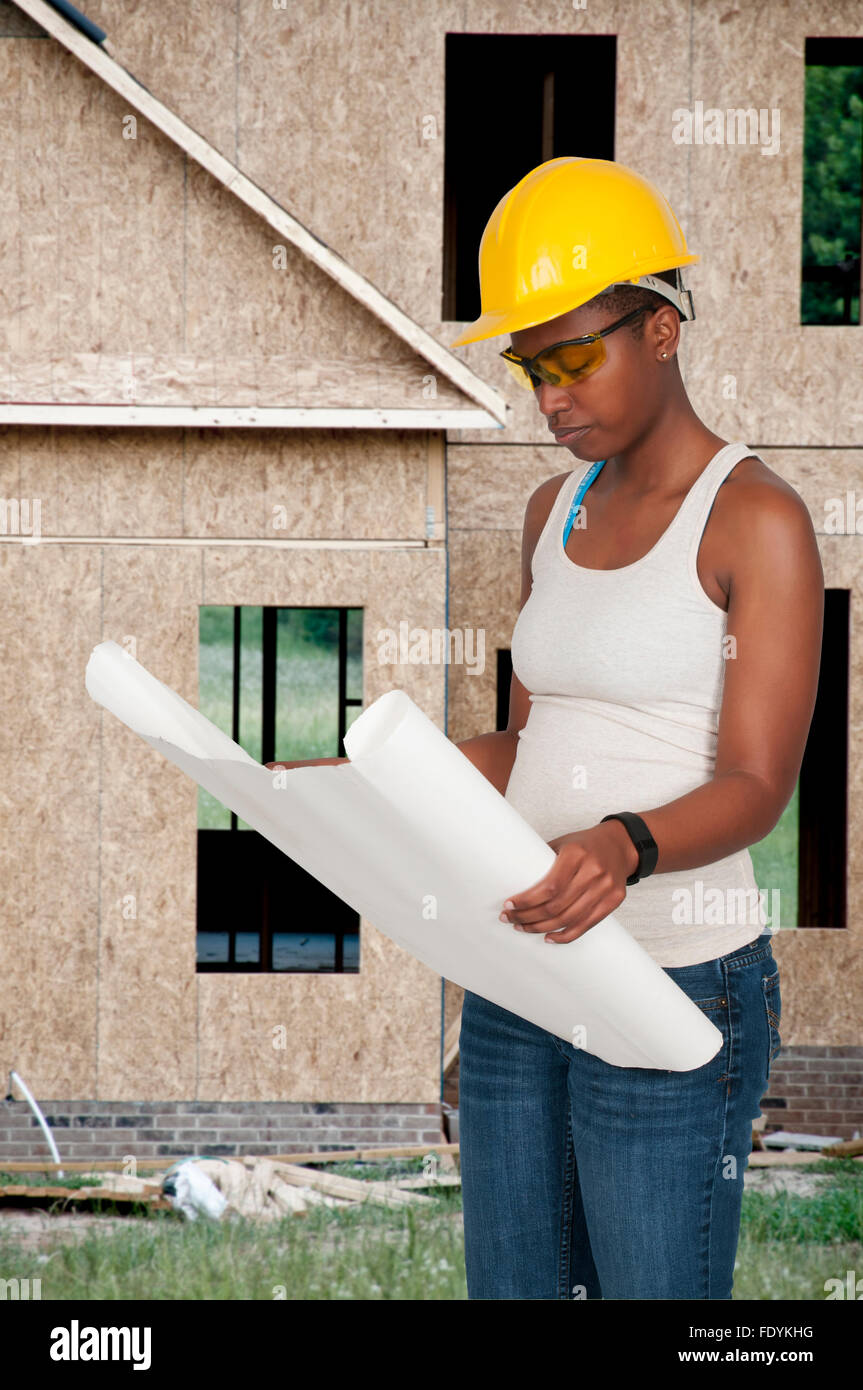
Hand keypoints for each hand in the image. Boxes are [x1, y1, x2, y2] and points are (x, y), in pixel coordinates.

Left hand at [499, 821, 636, 943]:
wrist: (621, 845)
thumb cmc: (585, 844)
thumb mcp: (563, 843)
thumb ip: (542, 860)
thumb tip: (512, 877)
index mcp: (576, 854)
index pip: (549, 887)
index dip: (527, 900)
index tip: (509, 905)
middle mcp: (593, 871)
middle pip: (556, 906)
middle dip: (528, 916)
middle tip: (509, 919)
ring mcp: (606, 887)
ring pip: (569, 919)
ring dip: (542, 928)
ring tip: (523, 927)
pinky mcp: (614, 900)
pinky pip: (586, 924)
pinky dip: (566, 935)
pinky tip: (548, 937)